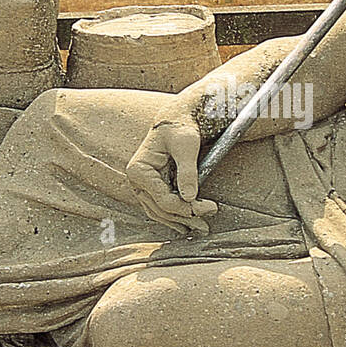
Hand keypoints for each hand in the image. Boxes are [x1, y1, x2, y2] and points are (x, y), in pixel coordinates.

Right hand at [125, 116, 217, 234]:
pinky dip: (175, 215)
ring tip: (201, 227)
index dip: (186, 208)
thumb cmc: (180, 128)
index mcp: (139, 170)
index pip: (163, 199)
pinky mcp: (152, 187)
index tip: (209, 208)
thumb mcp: (186, 145)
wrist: (177, 119)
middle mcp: (136, 180)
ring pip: (160, 212)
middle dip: (185, 218)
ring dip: (180, 221)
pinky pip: (161, 207)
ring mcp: (142, 185)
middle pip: (161, 209)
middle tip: (207, 224)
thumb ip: (187, 171)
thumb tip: (189, 198)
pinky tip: (187, 223)